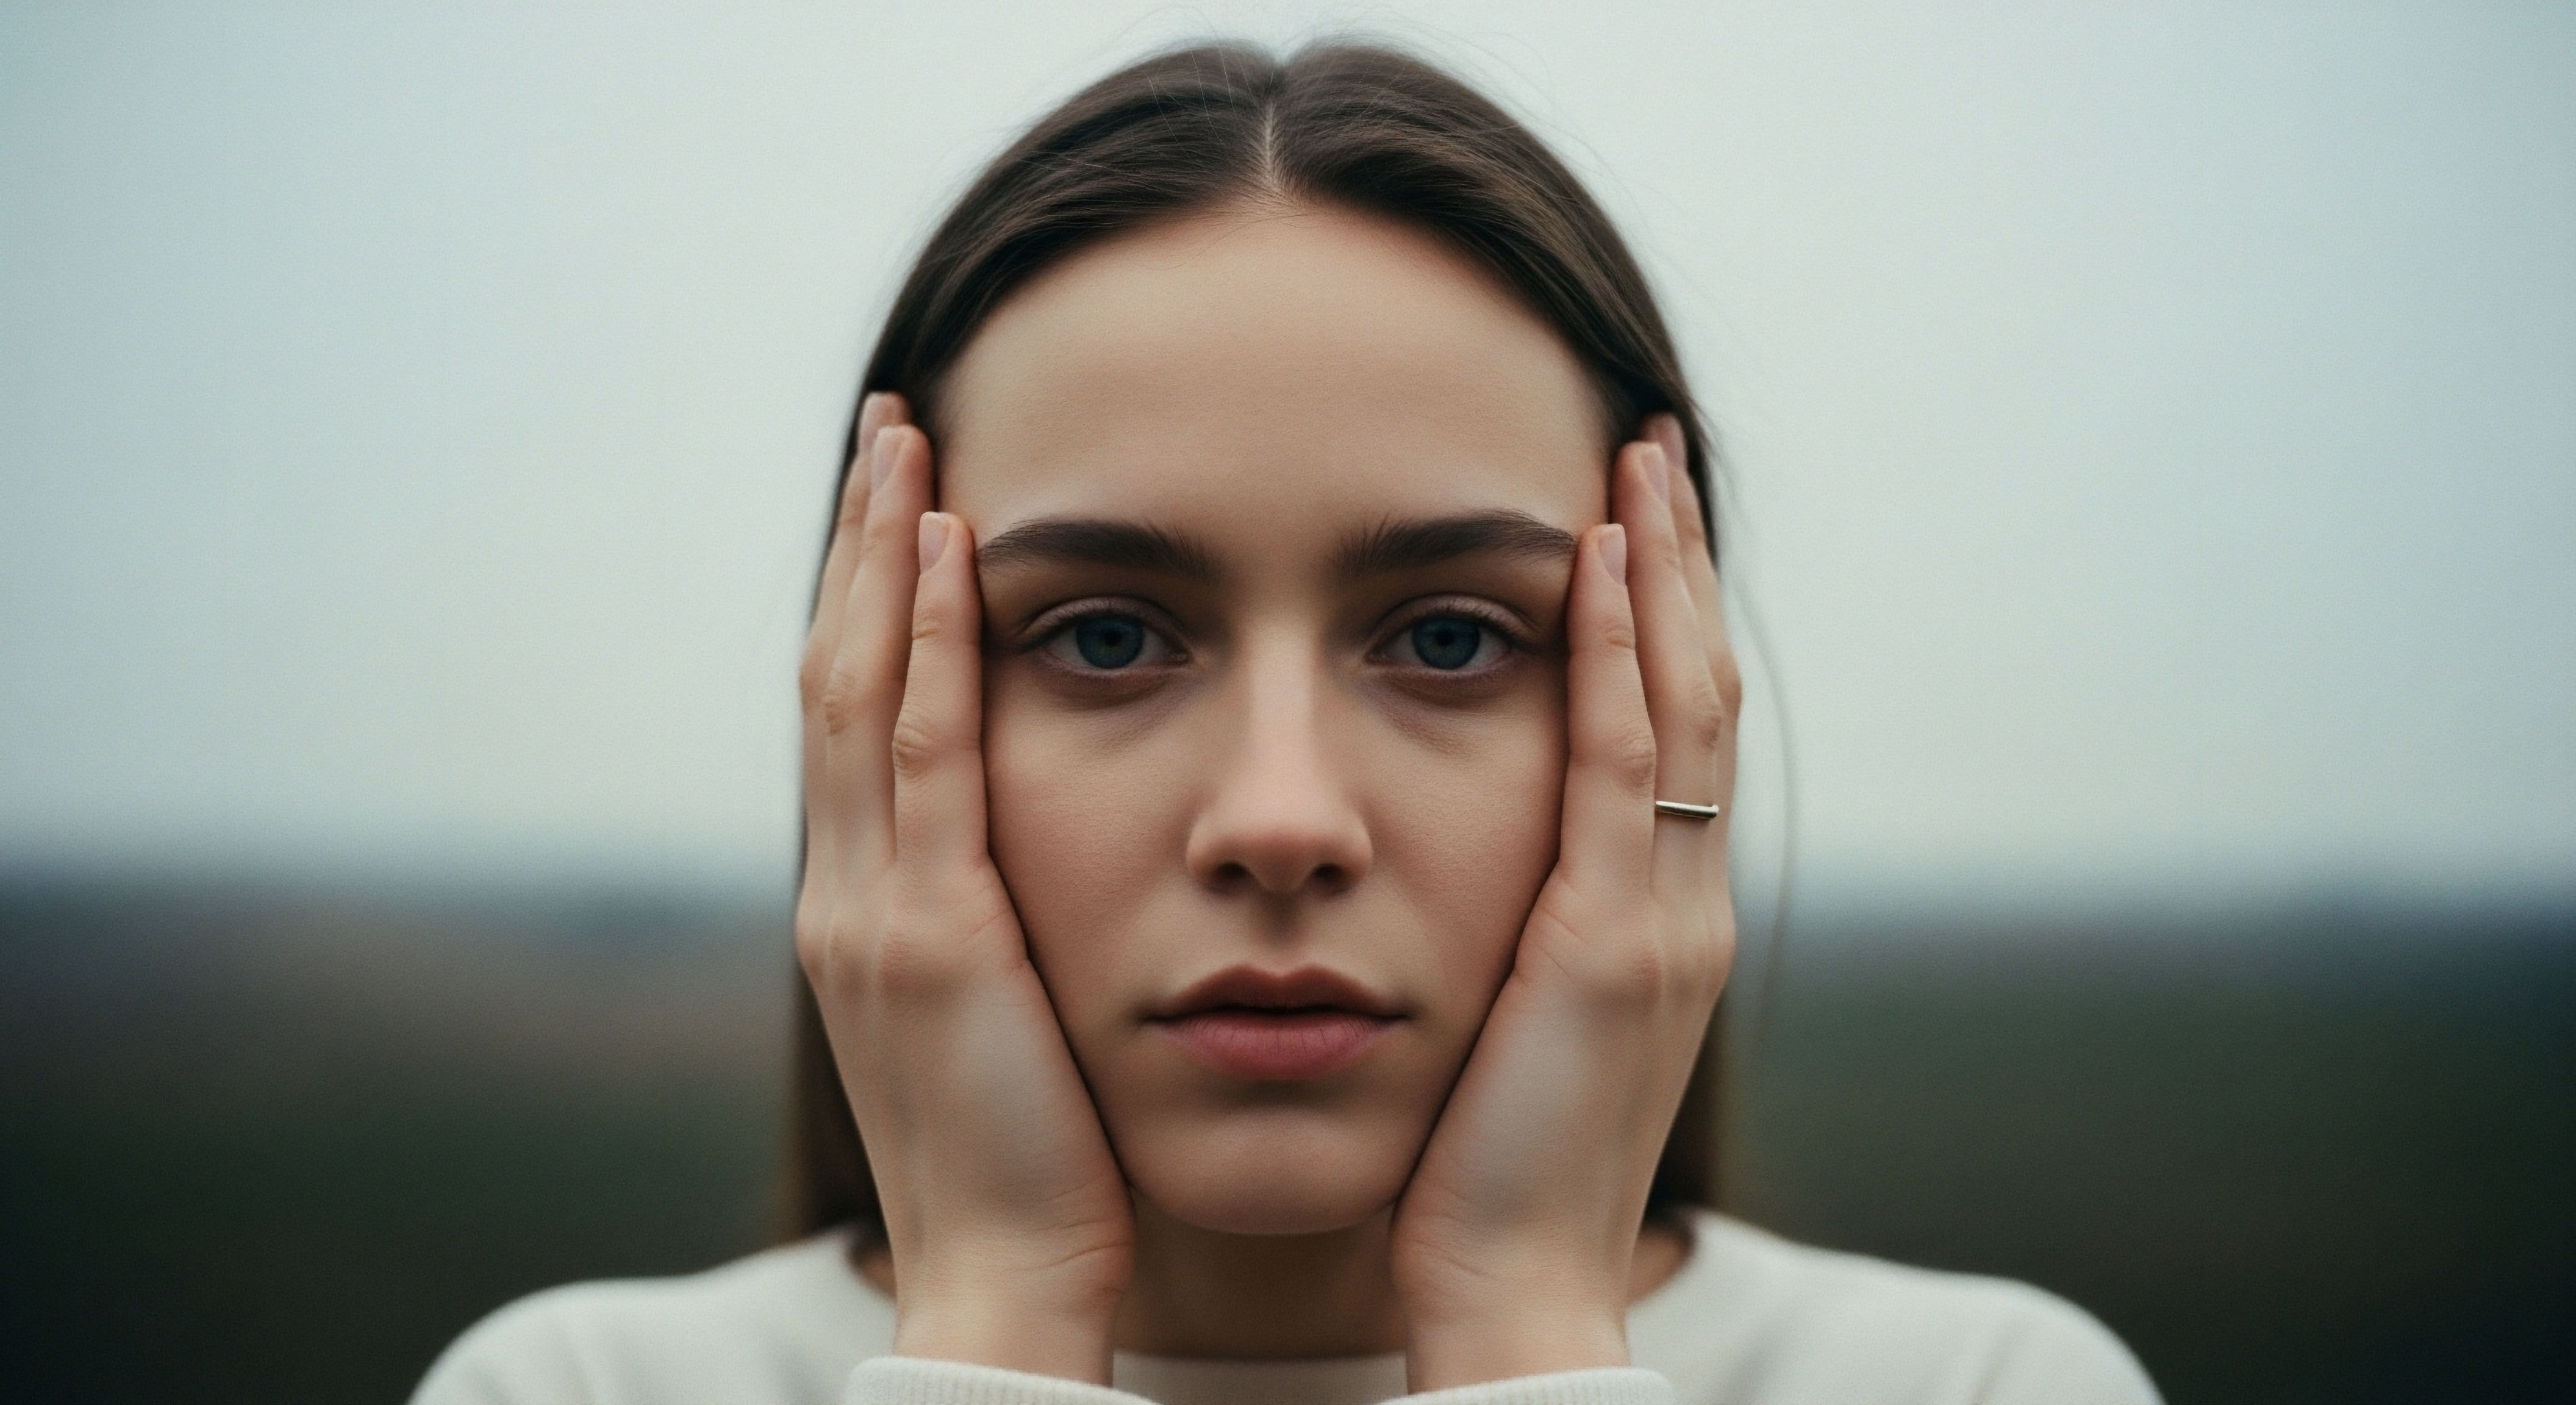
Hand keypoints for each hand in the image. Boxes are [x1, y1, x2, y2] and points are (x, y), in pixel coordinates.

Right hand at [797, 395, 1132, 1382]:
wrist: (1006, 1284)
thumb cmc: (1032, 1163)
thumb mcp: (998, 1018)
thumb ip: (990, 923)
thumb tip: (1026, 852)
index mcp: (870, 908)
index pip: (856, 718)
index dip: (870, 599)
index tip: (902, 496)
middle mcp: (849, 891)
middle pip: (836, 674)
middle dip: (859, 544)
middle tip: (891, 422)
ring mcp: (874, 909)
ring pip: (858, 690)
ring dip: (878, 555)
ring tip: (907, 439)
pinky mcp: (928, 936)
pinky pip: (920, 757)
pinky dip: (920, 644)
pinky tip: (945, 549)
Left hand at [1391, 420, 1740, 1388]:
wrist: (1509, 1294)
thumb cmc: (1481, 1175)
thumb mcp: (1510, 1027)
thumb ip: (1514, 936)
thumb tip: (1464, 867)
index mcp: (1650, 921)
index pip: (1668, 735)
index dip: (1658, 619)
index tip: (1626, 515)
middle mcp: (1680, 905)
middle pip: (1694, 692)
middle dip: (1677, 565)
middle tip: (1649, 444)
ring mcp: (1665, 921)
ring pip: (1680, 705)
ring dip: (1662, 574)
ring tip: (1637, 459)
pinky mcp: (1615, 945)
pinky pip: (1627, 765)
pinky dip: (1621, 656)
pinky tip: (1598, 561)